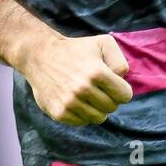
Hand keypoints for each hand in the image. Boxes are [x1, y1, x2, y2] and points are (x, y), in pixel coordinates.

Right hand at [17, 33, 133, 125]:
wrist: (40, 55)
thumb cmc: (75, 49)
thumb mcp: (102, 43)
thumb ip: (120, 60)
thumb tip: (122, 80)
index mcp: (97, 73)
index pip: (125, 96)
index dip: (121, 89)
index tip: (111, 83)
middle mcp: (83, 89)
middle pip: (112, 107)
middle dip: (108, 98)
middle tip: (97, 87)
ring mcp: (70, 102)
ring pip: (99, 118)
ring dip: (96, 108)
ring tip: (86, 94)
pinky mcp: (59, 113)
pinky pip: (82, 122)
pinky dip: (81, 113)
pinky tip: (74, 100)